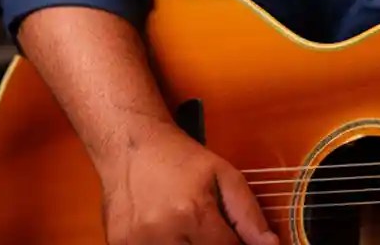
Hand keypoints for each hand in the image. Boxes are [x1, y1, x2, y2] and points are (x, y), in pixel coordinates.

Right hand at [98, 121, 279, 244]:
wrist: (131, 145)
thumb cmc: (181, 158)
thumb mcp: (224, 175)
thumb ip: (248, 214)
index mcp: (192, 213)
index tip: (240, 240)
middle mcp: (161, 233)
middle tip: (214, 233)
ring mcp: (136, 243)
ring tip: (192, 231)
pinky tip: (172, 235)